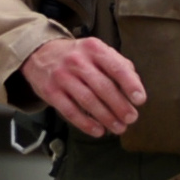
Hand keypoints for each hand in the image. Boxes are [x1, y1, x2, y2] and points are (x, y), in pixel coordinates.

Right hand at [24, 35, 141, 135]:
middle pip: (103, 87)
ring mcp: (62, 76)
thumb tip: (136, 87)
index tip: (140, 100)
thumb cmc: (79, 56)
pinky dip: (85, 123)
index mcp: (94, 49)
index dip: (130, 85)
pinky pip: (69, 110)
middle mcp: (77, 61)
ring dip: (106, 117)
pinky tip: (98, 131)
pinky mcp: (50, 91)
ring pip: (87, 100)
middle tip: (132, 118)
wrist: (39, 53)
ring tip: (119, 128)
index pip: (116, 67)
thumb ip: (120, 65)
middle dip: (120, 106)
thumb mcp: (98, 51)